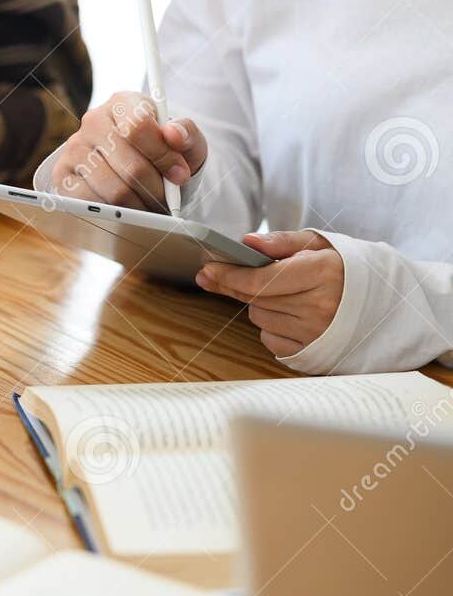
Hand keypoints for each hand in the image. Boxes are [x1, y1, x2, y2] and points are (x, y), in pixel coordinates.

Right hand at [47, 91, 206, 210]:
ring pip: (113, 189)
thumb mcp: (184, 140)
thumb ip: (187, 134)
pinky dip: (113, 212)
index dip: (163, 156)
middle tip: (166, 200)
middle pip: (129, 165)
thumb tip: (173, 134)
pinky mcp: (62, 175)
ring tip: (149, 206)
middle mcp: (93, 121)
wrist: (136, 163)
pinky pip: (89, 202)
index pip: (138, 128)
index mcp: (123, 103)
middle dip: (155, 189)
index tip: (180, 175)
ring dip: (138, 205)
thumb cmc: (162, 151)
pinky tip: (125, 209)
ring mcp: (74, 148)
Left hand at [197, 231, 343, 358]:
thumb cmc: (349, 269)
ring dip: (260, 304)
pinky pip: (270, 340)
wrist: (387, 305)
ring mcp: (316, 334)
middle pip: (255, 299)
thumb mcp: (321, 244)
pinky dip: (271, 326)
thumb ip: (282, 241)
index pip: (260, 280)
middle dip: (237, 285)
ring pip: (259, 318)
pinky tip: (291, 314)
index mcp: (323, 274)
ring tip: (284, 293)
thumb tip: (247, 242)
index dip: (229, 275)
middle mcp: (320, 307)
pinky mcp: (312, 354)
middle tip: (223, 274)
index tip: (208, 269)